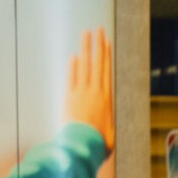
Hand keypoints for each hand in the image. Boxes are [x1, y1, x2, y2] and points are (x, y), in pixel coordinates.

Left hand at [66, 28, 115, 149]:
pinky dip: (73, 67)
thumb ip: (107, 126)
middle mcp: (95, 92)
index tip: (106, 44)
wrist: (82, 147)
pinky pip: (72, 77)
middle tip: (99, 30)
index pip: (106, 71)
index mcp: (106, 99)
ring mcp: (82, 93)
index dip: (106, 56)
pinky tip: (73, 56)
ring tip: (86, 34)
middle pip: (97, 63)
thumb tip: (107, 125)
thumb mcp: (108, 137)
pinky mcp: (69, 97)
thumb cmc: (96, 145)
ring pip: (85, 65)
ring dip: (86, 48)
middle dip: (98, 45)